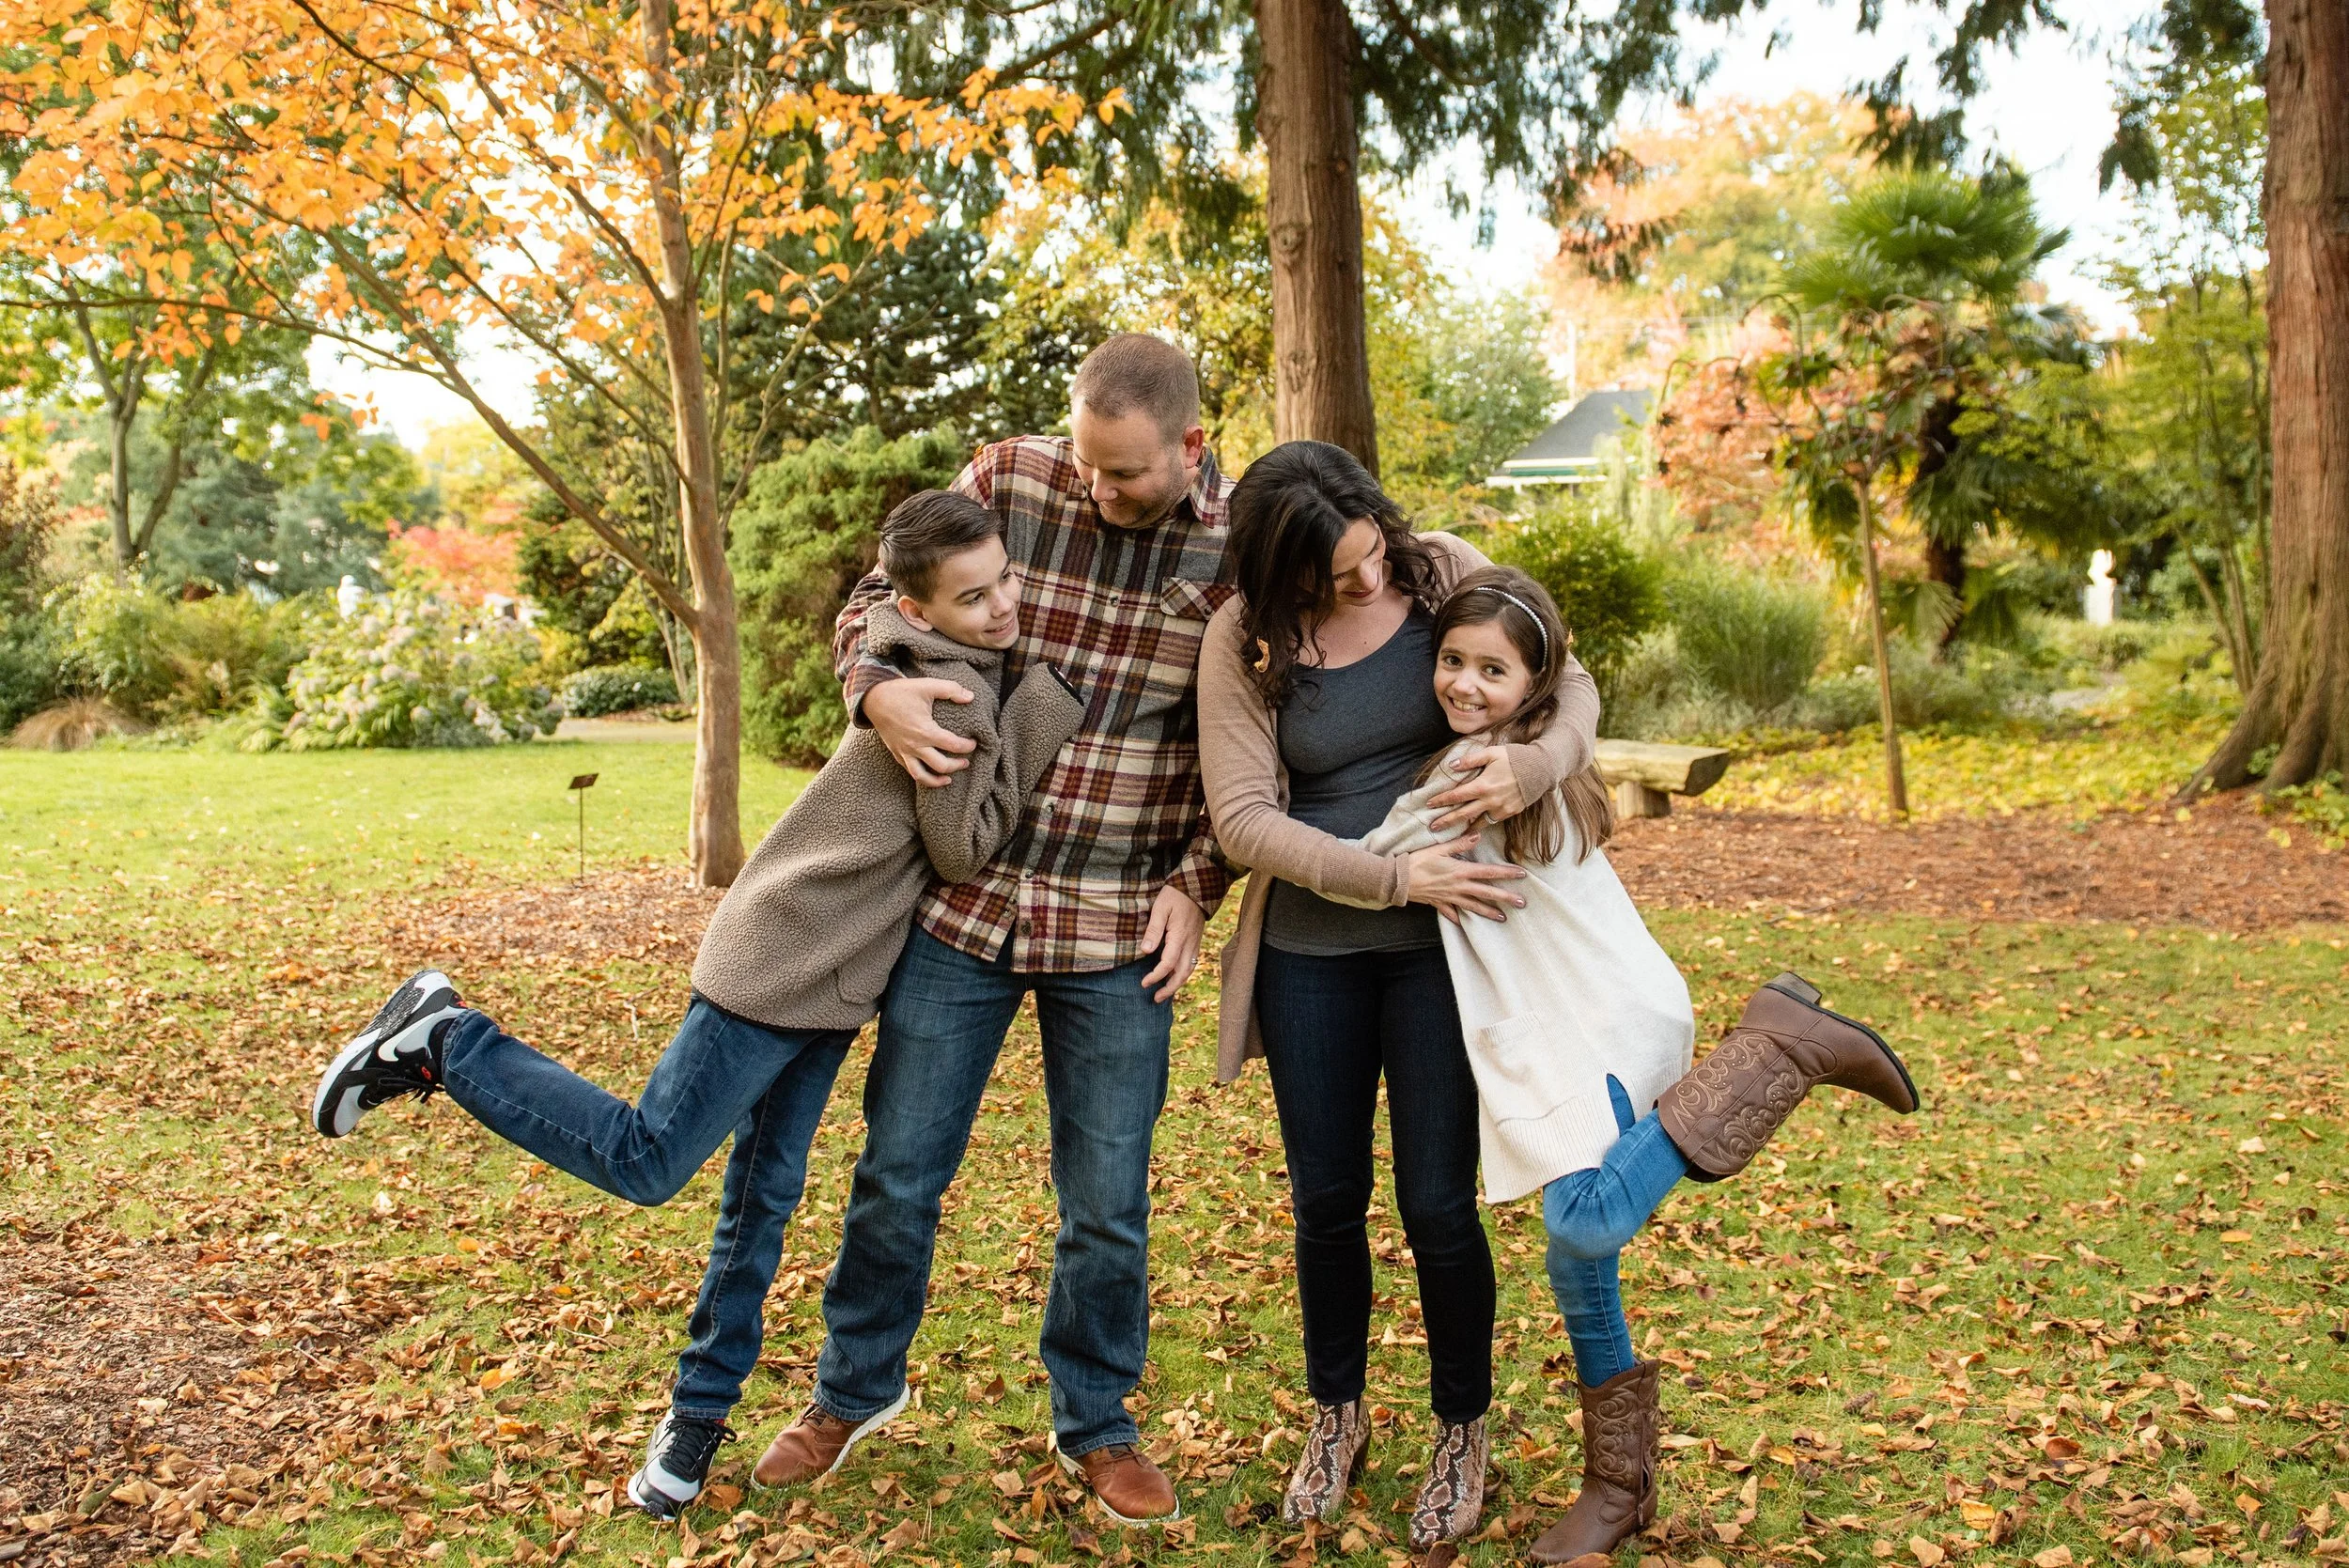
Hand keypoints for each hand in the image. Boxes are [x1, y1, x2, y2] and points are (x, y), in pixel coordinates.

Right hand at [864, 677, 978, 786]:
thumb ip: (951, 690)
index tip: (973, 743)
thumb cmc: (901, 692)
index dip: (967, 746)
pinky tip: (929, 772)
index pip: (953, 745)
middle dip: (957, 766)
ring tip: (948, 779)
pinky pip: (909, 770)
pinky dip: (921, 776)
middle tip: (966, 762)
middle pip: (941, 766)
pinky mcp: (896, 753)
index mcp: (925, 731)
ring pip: (922, 776)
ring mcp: (904, 752)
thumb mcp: (927, 686)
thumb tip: (971, 697)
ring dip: (937, 781)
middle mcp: (915, 745)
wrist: (873, 698)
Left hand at [1139, 884, 1206, 1002]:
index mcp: (1179, 937)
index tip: (1144, 983)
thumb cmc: (1175, 895)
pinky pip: (1191, 963)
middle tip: (1156, 998)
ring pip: (1188, 970)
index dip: (1155, 977)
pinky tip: (1174, 977)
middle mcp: (1189, 944)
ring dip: (1177, 984)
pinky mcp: (1196, 942)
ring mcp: (1195, 944)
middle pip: (1182, 974)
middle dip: (1169, 989)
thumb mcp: (1160, 908)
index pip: (1167, 964)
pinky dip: (1183, 974)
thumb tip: (1146, 951)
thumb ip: (1153, 929)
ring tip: (1164, 992)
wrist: (1197, 887)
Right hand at [1405, 835, 1525, 923]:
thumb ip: (1460, 843)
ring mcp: (1449, 897)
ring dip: (1489, 912)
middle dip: (1505, 898)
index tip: (1522, 875)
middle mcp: (1458, 887)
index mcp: (1460, 871)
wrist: (1398, 879)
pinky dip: (1457, 917)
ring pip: (1473, 906)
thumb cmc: (1417, 861)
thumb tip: (1478, 835)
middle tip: (1522, 903)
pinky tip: (1463, 922)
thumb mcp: (1439, 848)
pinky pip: (1450, 912)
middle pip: (1486, 893)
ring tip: (1503, 918)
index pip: (1489, 873)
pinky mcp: (1438, 903)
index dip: (1507, 873)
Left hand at [1428, 745, 1527, 832]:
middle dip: (1446, 821)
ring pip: (1478, 822)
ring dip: (1463, 827)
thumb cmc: (1516, 758)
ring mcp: (1501, 809)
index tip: (1429, 805)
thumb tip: (1452, 766)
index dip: (1441, 801)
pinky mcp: (1510, 813)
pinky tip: (1473, 826)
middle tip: (1432, 828)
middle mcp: (1490, 800)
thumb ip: (1470, 760)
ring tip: (1451, 832)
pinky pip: (1492, 821)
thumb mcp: (1492, 752)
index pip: (1456, 796)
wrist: (1542, 768)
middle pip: (1463, 814)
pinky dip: (1481, 824)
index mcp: (1483, 785)